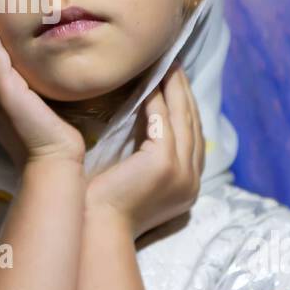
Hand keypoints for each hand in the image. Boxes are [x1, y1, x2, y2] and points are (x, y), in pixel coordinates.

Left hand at [85, 64, 202, 239]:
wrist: (96, 227)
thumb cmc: (106, 205)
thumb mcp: (136, 178)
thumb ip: (146, 156)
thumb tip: (144, 122)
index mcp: (187, 185)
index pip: (193, 136)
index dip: (186, 106)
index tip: (177, 81)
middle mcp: (192, 180)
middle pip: (193, 123)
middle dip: (184, 91)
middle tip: (175, 62)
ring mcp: (183, 173)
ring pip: (183, 118)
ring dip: (175, 88)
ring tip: (167, 65)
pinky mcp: (165, 165)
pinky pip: (164, 123)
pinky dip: (157, 100)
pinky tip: (150, 83)